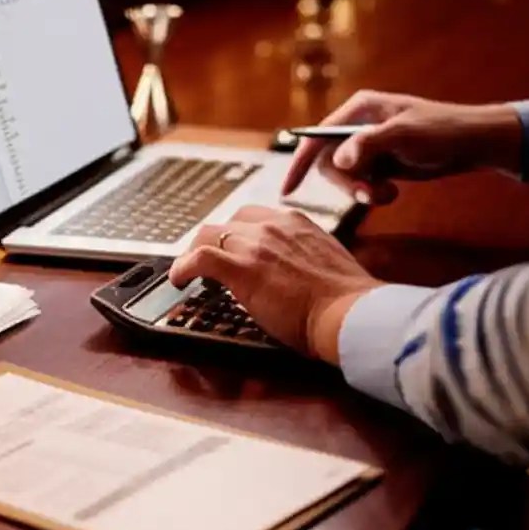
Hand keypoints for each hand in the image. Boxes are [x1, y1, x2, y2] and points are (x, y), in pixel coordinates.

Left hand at [169, 206, 383, 363]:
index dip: (239, 233)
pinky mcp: (240, 269)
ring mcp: (254, 245)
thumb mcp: (327, 263)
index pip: (255, 216)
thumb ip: (307, 257)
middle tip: (210, 262)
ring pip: (207, 235)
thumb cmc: (347, 300)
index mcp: (296, 222)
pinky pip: (198, 259)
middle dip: (216, 240)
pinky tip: (179, 281)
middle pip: (228, 222)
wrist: (350, 313)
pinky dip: (182, 268)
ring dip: (195, 252)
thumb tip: (298, 272)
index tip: (236, 249)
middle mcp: (272, 226)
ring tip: (190, 273)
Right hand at [281, 90, 523, 203]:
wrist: (475, 143)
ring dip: (362, 191)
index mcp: (359, 109)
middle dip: (346, 184)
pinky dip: (373, 193)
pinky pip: (362, 184)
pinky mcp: (380, 164)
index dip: (299, 164)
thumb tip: (338, 160)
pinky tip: (395, 192)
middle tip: (369, 195)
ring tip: (389, 195)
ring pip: (345, 177)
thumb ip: (369, 144)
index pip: (317, 137)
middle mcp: (358, 126)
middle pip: (328, 163)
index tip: (287, 191)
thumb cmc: (443, 130)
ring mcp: (369, 146)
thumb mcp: (405, 134)